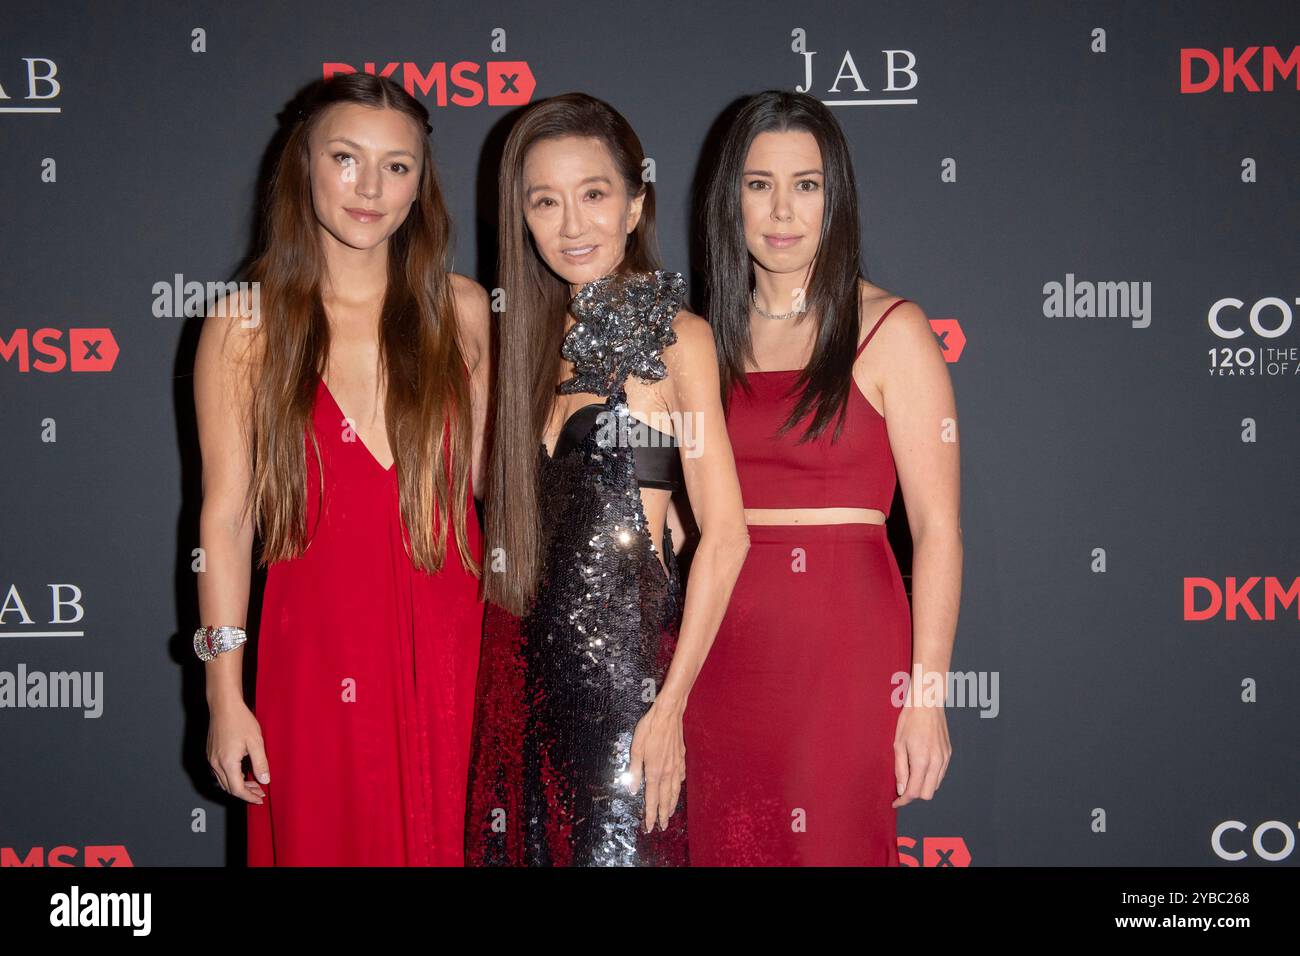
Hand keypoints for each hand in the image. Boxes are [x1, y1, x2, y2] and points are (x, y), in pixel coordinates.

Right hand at [207, 698, 269, 804]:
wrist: (224, 706)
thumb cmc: (241, 721)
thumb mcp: (256, 742)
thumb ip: (260, 763)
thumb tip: (265, 781)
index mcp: (227, 762)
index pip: (237, 789)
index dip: (249, 797)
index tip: (260, 799)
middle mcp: (216, 763)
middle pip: (229, 788)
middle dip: (245, 793)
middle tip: (260, 793)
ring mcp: (211, 758)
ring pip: (224, 781)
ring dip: (238, 785)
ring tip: (254, 784)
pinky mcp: (211, 753)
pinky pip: (220, 772)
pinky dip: (231, 777)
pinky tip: (243, 772)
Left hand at [626, 697, 685, 831]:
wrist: (669, 714)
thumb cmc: (650, 729)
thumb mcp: (636, 748)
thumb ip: (634, 770)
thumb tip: (632, 789)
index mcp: (654, 771)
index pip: (652, 799)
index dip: (650, 814)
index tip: (649, 827)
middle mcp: (667, 773)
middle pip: (665, 800)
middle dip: (662, 815)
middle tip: (661, 827)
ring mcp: (676, 766)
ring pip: (675, 792)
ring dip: (671, 805)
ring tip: (669, 815)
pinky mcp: (681, 759)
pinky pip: (680, 779)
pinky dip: (678, 789)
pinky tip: (677, 790)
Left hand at [892, 702, 951, 808]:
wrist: (928, 703)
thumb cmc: (909, 720)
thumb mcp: (898, 744)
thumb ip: (900, 769)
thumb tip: (902, 789)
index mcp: (922, 761)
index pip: (915, 792)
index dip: (904, 800)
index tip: (896, 802)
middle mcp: (937, 762)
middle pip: (927, 794)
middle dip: (914, 795)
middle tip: (902, 788)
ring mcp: (944, 758)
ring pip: (935, 785)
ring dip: (923, 786)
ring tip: (910, 776)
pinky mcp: (948, 754)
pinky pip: (940, 774)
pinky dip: (930, 777)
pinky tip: (921, 768)